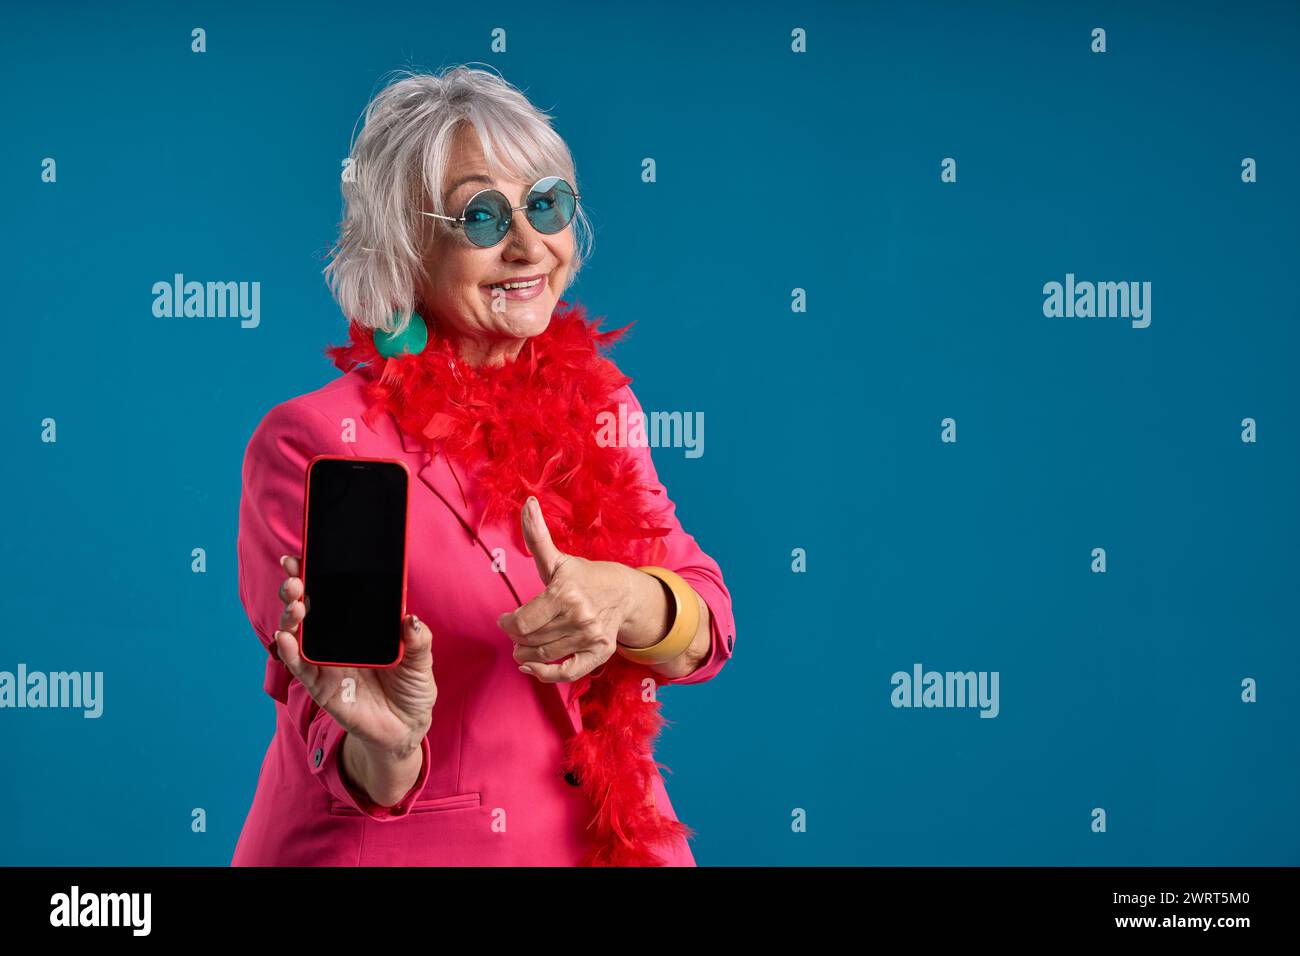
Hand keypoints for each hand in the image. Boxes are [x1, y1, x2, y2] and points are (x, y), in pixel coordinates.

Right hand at [273, 555, 436, 758]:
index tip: (304, 555)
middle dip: (296, 587)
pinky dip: (289, 652)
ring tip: (295, 603)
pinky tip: (285, 638)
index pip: (335, 593)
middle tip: (295, 577)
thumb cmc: (412, 689)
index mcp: (360, 625)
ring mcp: (325, 660)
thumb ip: (418, 640)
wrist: (406, 728)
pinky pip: (300, 666)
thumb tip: (410, 619)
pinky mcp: (320, 685)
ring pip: (298, 632)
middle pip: (309, 606)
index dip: (317, 574)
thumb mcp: (422, 660)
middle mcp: (337, 638)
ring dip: (291, 615)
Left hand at [498, 496, 648, 682]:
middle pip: (530, 641)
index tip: (505, 619)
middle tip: (516, 631)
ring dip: (527, 654)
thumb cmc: (585, 575)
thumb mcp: (557, 559)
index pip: (522, 622)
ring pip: (544, 656)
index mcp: (564, 593)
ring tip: (523, 646)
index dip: (507, 623)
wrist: (626, 592)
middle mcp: (579, 617)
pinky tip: (532, 668)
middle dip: (516, 638)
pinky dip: (546, 675)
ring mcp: (592, 637)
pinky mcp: (600, 653)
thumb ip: (536, 535)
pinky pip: (568, 673)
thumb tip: (527, 501)